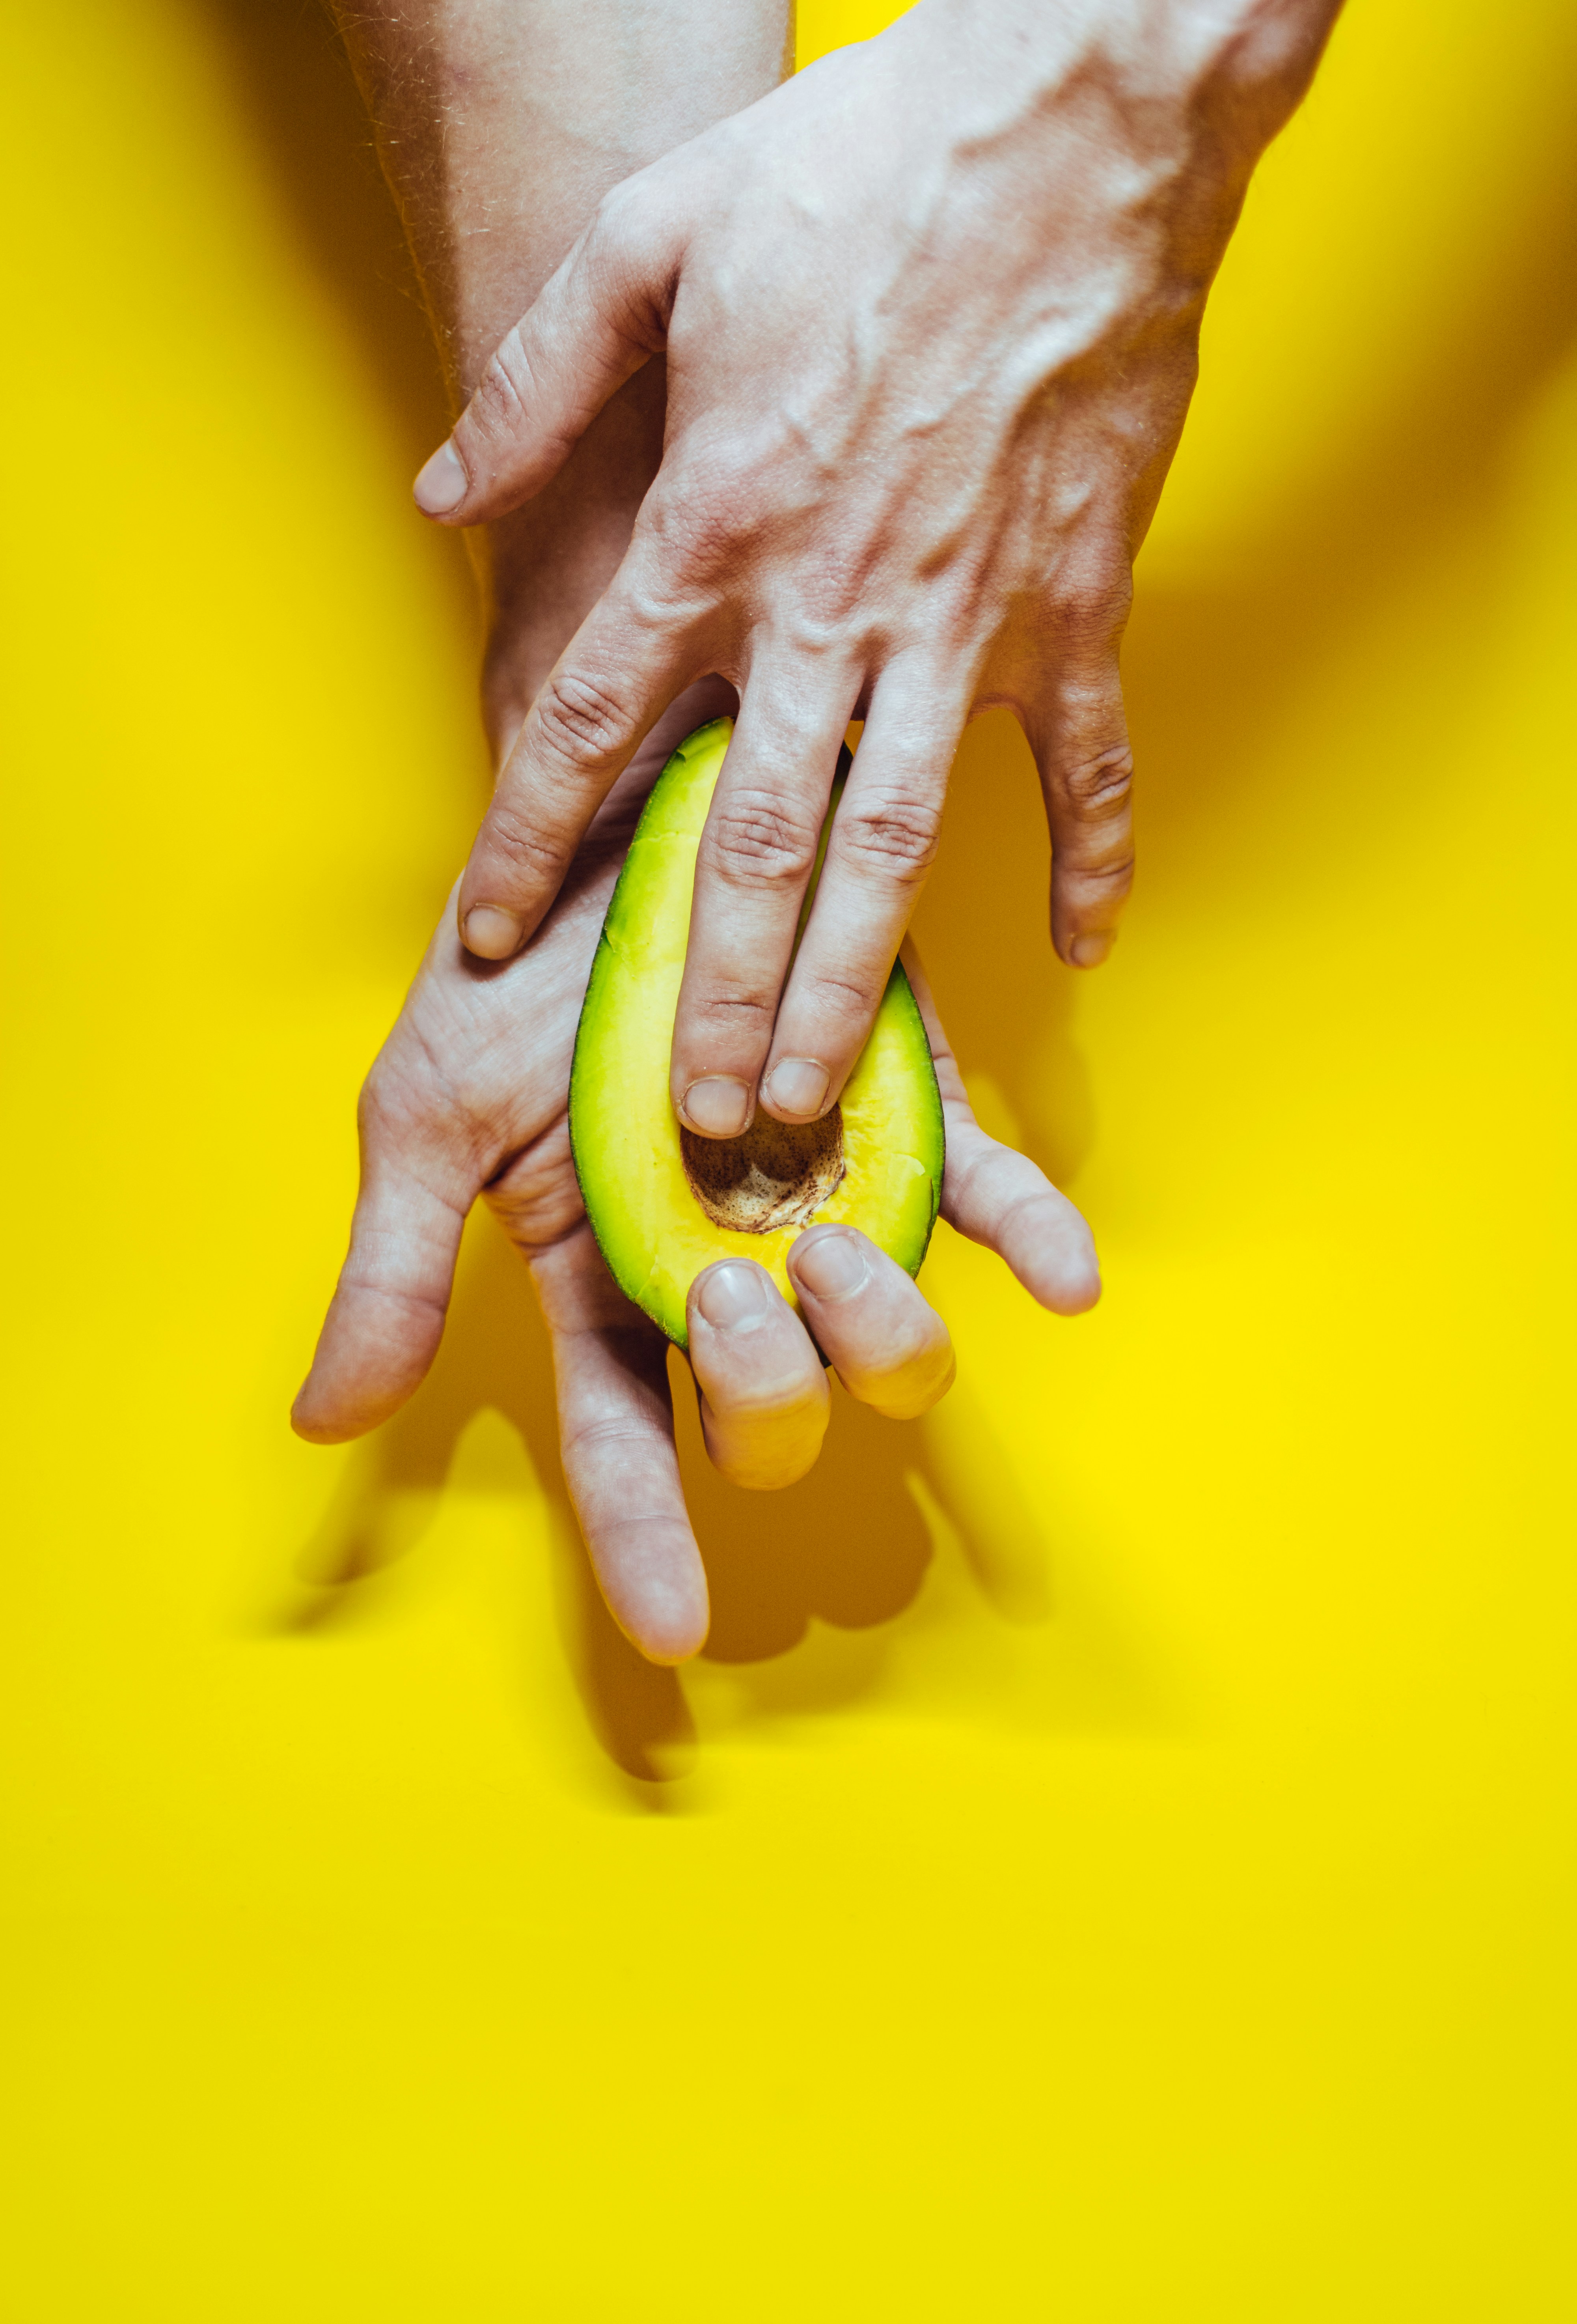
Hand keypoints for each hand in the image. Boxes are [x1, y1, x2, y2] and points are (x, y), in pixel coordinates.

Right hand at [292, 704, 1099, 1663]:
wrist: (604, 820)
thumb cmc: (513, 974)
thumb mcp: (429, 1113)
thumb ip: (394, 1266)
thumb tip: (325, 1419)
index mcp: (610, 1282)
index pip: (624, 1439)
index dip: (646, 1541)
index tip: (670, 1631)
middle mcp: (728, 1264)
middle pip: (776, 1411)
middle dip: (764, 1392)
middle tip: (729, 1296)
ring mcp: (824, 1197)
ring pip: (892, 1343)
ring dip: (882, 1335)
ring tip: (837, 1256)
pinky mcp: (902, 1114)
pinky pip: (986, 1201)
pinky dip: (1035, 1242)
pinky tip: (1068, 1281)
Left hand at [411, 0, 1336, 1145]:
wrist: (1073, 124)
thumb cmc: (864, 168)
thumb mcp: (658, 236)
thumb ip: (540, 378)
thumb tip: (444, 490)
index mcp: (718, 524)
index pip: (591, 719)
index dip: (531, 840)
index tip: (494, 936)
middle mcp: (832, 604)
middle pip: (749, 839)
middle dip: (711, 988)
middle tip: (693, 1107)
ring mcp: (966, 621)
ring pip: (894, 844)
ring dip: (853, 980)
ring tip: (819, 1088)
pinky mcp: (1077, 607)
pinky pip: (1087, 763)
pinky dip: (1096, 857)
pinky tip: (1082, 947)